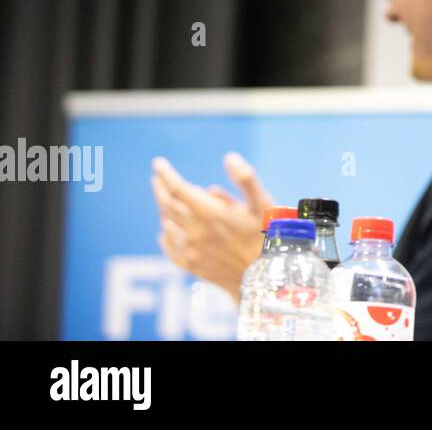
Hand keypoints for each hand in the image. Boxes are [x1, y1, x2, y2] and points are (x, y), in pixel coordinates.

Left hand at [150, 153, 274, 301]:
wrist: (265, 280)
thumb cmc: (268, 238)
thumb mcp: (264, 205)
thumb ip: (246, 179)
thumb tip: (230, 158)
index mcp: (210, 213)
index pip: (178, 189)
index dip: (167, 175)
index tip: (159, 163)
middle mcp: (195, 232)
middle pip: (168, 206)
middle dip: (161, 189)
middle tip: (157, 178)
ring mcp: (191, 251)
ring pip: (167, 225)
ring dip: (164, 210)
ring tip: (166, 200)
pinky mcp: (192, 266)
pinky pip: (170, 248)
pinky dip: (165, 236)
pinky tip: (166, 232)